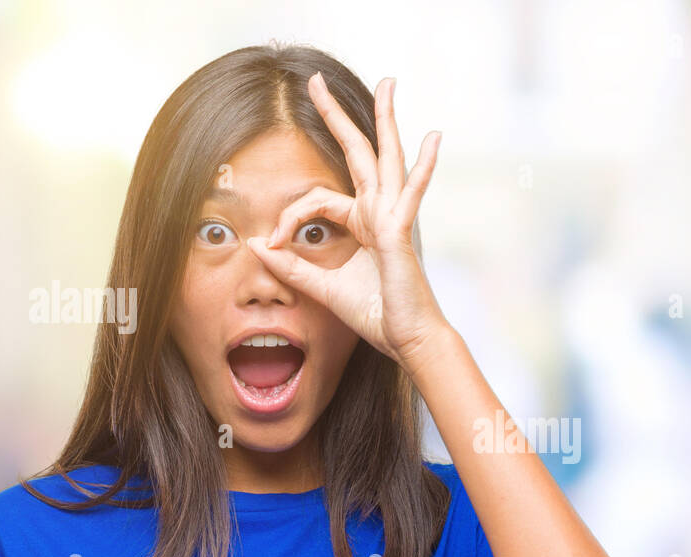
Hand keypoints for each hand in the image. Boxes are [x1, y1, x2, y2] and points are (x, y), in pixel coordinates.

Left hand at [245, 72, 447, 367]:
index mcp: (364, 224)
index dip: (291, 216)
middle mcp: (380, 213)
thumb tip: (256, 246)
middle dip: (336, 116)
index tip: (274, 245)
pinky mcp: (401, 233)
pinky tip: (433, 137)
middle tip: (315, 81)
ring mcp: (394, 219)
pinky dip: (424, 166)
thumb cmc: (377, 316)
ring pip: (386, 159)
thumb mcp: (322, 289)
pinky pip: (410, 193)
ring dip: (386, 120)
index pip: (319, 199)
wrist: (409, 341)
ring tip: (388, 84)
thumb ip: (292, 268)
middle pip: (358, 154)